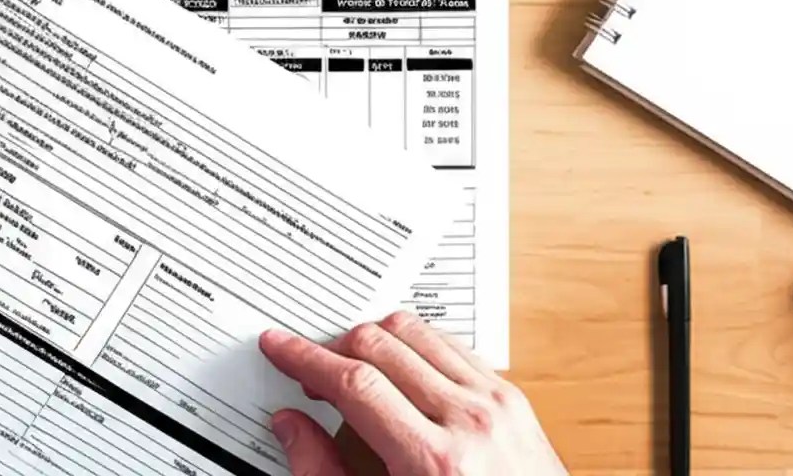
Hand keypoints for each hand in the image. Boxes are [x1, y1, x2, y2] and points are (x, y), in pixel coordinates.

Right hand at [260, 312, 566, 475]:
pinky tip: (398, 368)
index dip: (305, 359)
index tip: (280, 347)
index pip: (353, 382)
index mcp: (432, 460)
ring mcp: (497, 404)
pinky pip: (452, 343)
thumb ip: (324, 472)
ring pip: (416, 331)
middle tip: (310, 370)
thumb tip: (291, 426)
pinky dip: (415, 345)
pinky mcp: (512, 398)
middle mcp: (469, 420)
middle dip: (333, 348)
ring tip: (352, 367)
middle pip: (380, 344)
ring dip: (373, 339)